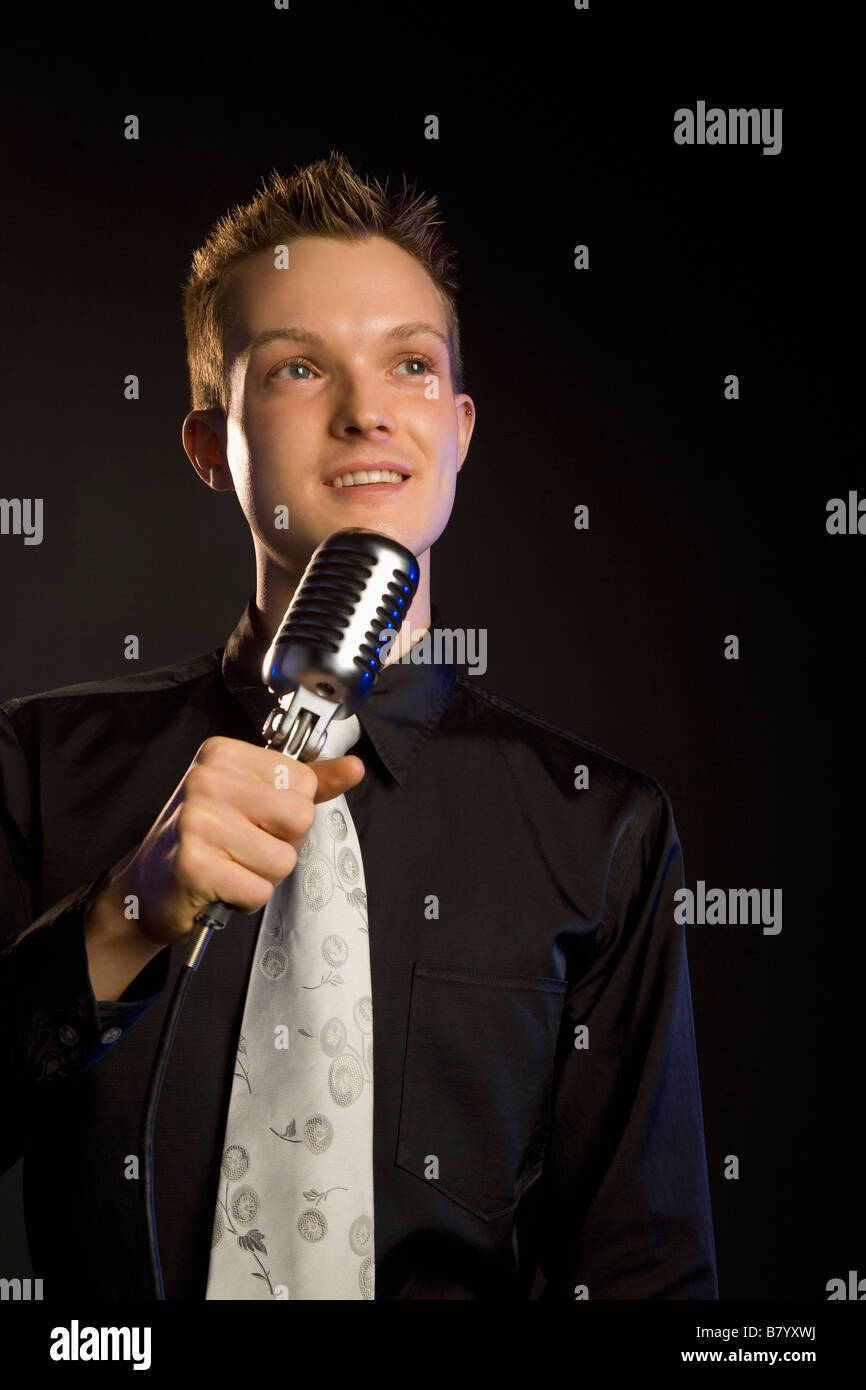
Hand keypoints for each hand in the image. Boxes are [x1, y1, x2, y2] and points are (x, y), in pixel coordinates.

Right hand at [97, 735, 364, 947]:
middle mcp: (206, 779)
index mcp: (223, 754)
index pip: (304, 783)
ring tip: (229, 868)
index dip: (288, 814)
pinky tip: (218, 888)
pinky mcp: (193, 865)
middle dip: (282, 845)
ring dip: (262, 876)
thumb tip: (354, 768)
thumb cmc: (204, 839)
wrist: (148, 886)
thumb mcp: (253, 797)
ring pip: (283, 860)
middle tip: (242, 848)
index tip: (252, 819)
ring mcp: (196, 821)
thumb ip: (308, 783)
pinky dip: (245, 900)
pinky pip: (259, 891)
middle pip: (300, 819)